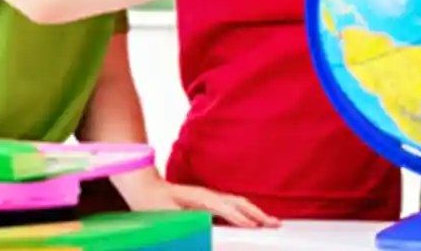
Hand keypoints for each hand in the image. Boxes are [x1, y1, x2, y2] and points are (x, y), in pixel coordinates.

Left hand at [123, 179, 278, 227]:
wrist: (145, 189)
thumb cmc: (154, 204)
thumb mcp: (168, 217)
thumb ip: (188, 223)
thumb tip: (206, 230)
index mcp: (201, 198)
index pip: (227, 208)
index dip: (241, 218)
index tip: (255, 227)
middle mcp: (209, 195)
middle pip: (240, 203)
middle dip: (258, 214)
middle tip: (275, 224)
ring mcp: (210, 196)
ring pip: (239, 203)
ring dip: (255, 212)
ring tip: (270, 221)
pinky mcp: (209, 201)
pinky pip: (233, 206)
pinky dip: (246, 212)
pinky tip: (251, 219)